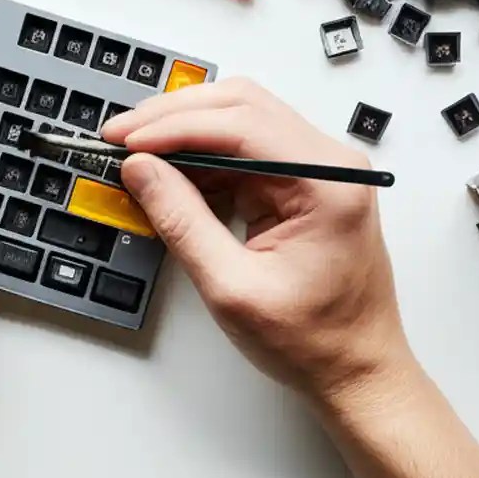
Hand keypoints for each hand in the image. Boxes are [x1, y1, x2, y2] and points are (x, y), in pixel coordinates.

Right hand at [102, 78, 409, 397]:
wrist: (356, 371)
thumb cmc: (315, 341)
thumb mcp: (232, 287)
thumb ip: (182, 221)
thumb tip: (142, 170)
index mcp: (328, 183)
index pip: (242, 125)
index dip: (175, 125)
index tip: (127, 139)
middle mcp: (331, 164)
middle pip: (242, 106)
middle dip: (175, 116)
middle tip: (122, 135)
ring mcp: (319, 171)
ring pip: (241, 122)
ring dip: (186, 132)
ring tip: (137, 153)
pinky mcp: (303, 185)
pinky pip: (245, 152)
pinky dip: (202, 158)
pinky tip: (169, 173)